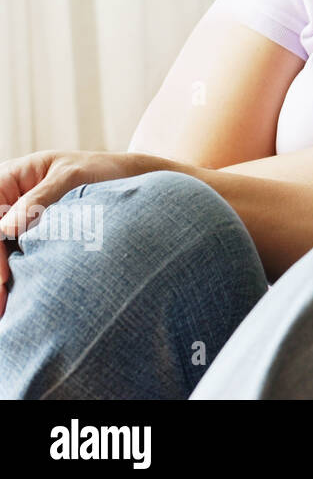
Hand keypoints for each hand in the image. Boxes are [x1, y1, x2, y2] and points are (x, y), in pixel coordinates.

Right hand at [0, 149, 160, 316]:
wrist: (133, 178)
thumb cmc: (103, 169)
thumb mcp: (72, 177)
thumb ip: (40, 198)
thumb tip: (5, 228)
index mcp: (11, 177)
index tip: (4, 277)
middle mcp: (9, 199)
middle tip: (3, 305)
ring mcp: (19, 219)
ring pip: (4, 251)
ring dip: (4, 278)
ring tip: (8, 309)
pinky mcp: (34, 235)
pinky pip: (19, 256)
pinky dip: (18, 276)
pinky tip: (18, 299)